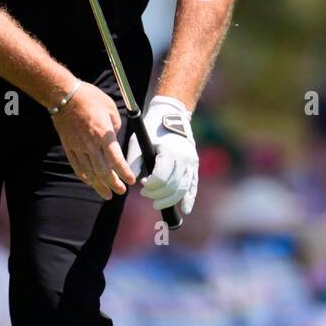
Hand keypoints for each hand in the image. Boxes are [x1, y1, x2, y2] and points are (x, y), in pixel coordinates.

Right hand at [50, 82, 135, 200]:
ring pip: (90, 172)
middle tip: (121, 191)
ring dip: (99, 186)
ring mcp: (78, 147)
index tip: (131, 181)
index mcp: (104, 134)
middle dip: (114, 184)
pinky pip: (77, 166)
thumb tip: (114, 137)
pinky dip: (84, 177)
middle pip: (103, 171)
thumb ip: (115, 125)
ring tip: (107, 195)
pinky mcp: (69, 146)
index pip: (116, 159)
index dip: (124, 172)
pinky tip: (90, 182)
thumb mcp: (110, 107)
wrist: (64, 95)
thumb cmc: (89, 97)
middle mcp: (91, 144)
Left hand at [125, 96, 198, 214]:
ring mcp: (191, 162)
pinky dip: (189, 198)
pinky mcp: (194, 164)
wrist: (171, 115)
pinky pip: (193, 185)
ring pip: (182, 188)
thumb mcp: (138, 142)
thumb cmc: (151, 129)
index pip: (161, 177)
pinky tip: (185, 209)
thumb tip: (131, 181)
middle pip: (172, 185)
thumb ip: (134, 162)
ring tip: (157, 203)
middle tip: (146, 195)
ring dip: (170, 199)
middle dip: (157, 194)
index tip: (142, 185)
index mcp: (169, 152)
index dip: (150, 186)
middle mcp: (183, 158)